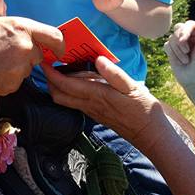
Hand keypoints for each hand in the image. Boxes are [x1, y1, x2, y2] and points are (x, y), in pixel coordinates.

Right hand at [0, 17, 63, 95]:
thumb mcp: (0, 23)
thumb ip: (20, 31)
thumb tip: (33, 39)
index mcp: (23, 28)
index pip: (55, 37)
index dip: (59, 46)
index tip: (58, 52)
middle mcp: (25, 47)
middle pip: (36, 55)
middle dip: (25, 56)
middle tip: (4, 54)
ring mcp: (20, 67)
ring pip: (25, 69)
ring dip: (14, 68)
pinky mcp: (12, 84)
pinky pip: (15, 82)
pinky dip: (6, 79)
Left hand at [44, 57, 170, 153]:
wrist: (150, 135)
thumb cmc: (144, 110)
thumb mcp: (133, 88)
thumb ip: (114, 74)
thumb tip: (98, 59)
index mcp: (97, 95)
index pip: (67, 85)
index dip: (52, 74)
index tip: (44, 61)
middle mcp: (90, 105)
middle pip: (59, 95)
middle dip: (49, 81)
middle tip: (48, 64)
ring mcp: (92, 111)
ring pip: (65, 101)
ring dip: (57, 87)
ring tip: (59, 70)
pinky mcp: (95, 114)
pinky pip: (75, 103)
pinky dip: (69, 92)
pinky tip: (76, 81)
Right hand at [164, 10, 194, 94]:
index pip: (189, 24)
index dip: (185, 31)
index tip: (185, 40)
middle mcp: (189, 35)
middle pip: (177, 29)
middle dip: (181, 42)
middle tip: (187, 52)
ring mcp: (179, 43)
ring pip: (171, 38)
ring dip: (179, 51)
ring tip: (187, 60)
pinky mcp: (172, 51)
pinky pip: (166, 45)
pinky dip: (173, 54)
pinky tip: (181, 61)